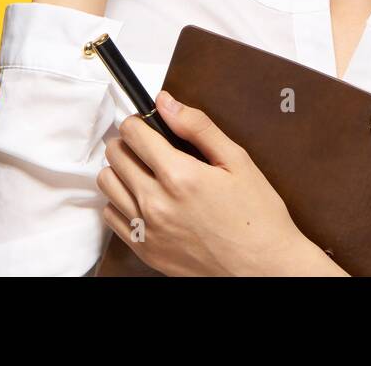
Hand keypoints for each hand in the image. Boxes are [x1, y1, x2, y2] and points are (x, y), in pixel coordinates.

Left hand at [97, 90, 342, 275]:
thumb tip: (166, 102)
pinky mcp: (145, 250)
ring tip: (145, 171)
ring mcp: (147, 230)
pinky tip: (143, 198)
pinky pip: (111, 216)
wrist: (264, 268)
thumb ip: (198, 127)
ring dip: (121, 170)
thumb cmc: (258, 215)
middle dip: (128, 142)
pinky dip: (121, 201)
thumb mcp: (237, 161)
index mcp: (180, 176)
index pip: (133, 133)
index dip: (138, 122)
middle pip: (115, 155)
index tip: (147, 124)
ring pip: (107, 184)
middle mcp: (156, 203)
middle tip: (148, 146)